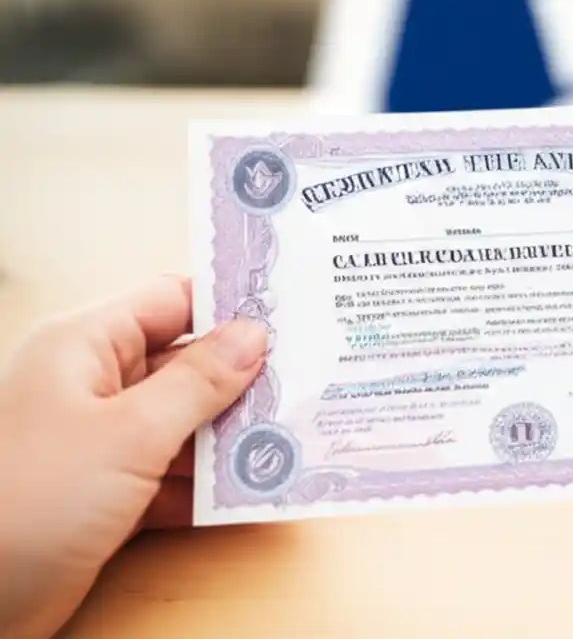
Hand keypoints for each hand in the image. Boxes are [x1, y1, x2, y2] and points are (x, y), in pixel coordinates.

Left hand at [0, 276, 266, 638]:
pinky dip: (209, 487)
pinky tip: (255, 492)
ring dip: (234, 437)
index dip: (229, 305)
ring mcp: (97, 443)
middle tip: (311, 382)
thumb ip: (198, 383)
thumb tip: (253, 335)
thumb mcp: (129, 435)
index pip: (171, 302)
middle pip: (185, 364)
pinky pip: (172, 477)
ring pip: (184, 423)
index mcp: (84, 347)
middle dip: (245, 377)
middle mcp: (91, 386)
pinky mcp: (105, 495)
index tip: (293, 311)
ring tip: (298, 437)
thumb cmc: (30, 499)